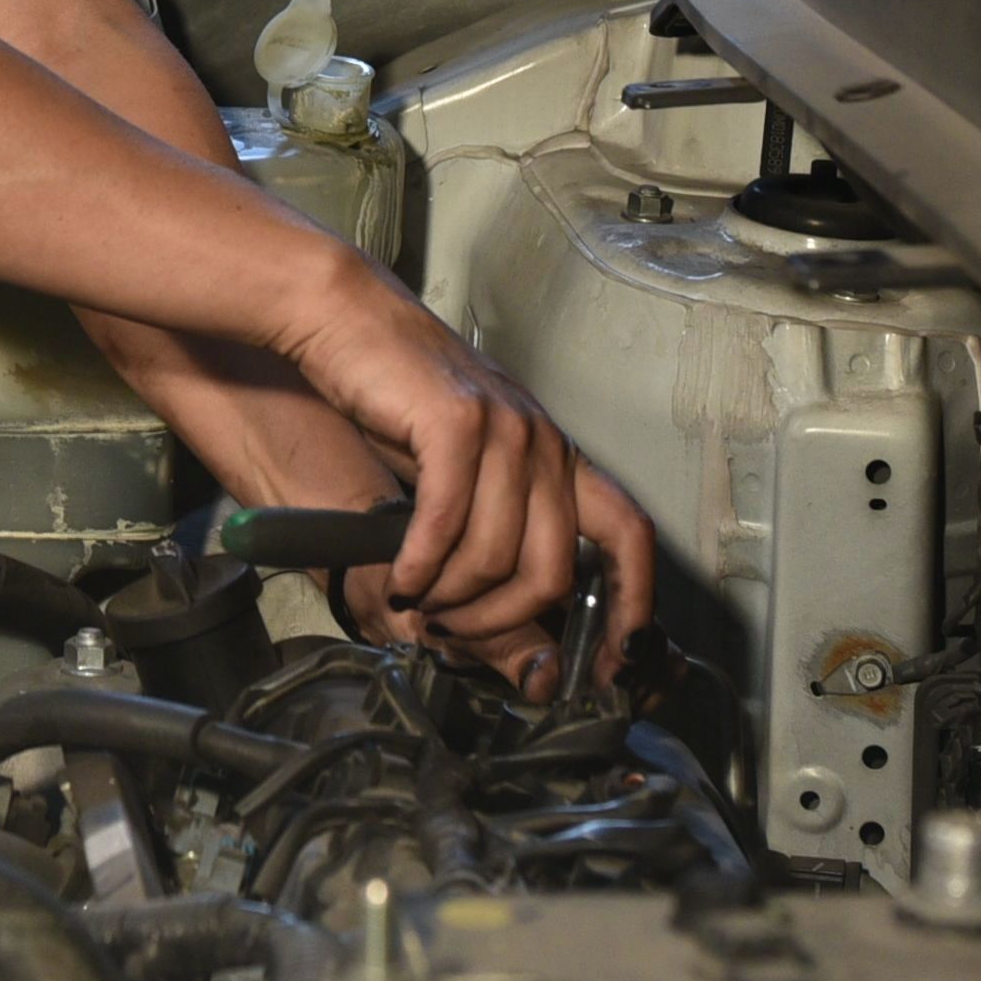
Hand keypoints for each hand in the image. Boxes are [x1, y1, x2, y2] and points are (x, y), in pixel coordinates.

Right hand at [270, 259, 655, 681]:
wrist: (348, 319)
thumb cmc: (399, 398)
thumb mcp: (462, 470)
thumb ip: (492, 534)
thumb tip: (509, 625)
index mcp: (558, 455)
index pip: (629, 535)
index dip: (632, 605)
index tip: (610, 662)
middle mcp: (544, 442)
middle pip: (554, 569)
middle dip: (501, 620)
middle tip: (452, 631)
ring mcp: (505, 429)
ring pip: (497, 555)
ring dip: (451, 597)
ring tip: (416, 599)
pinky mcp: (456, 423)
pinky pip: (447, 523)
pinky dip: (420, 565)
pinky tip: (400, 576)